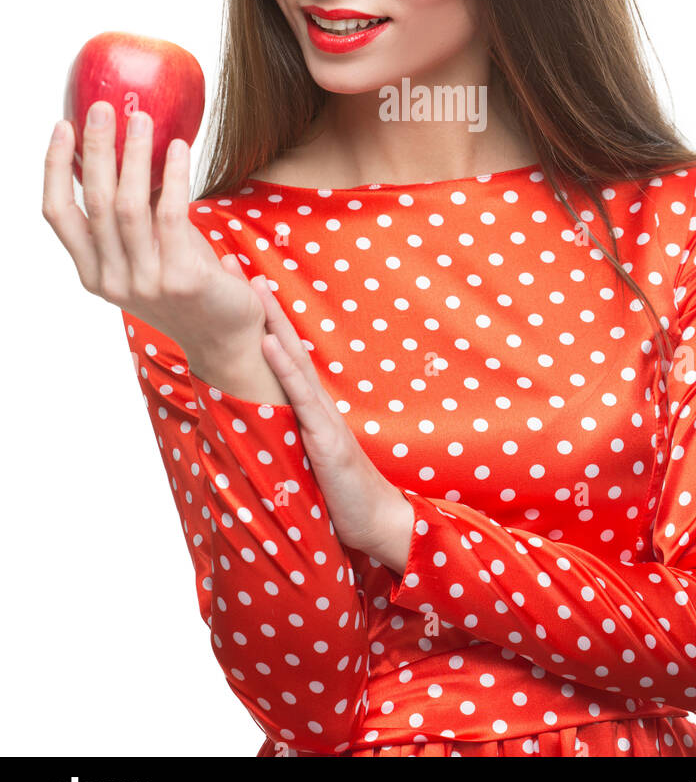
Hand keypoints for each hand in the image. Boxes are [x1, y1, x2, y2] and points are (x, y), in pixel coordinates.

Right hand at [42, 102, 266, 370]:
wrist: (226, 337)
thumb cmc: (188, 281)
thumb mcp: (150, 248)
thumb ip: (132, 214)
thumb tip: (128, 146)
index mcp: (93, 272)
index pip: (57, 215)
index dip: (54, 168)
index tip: (62, 127)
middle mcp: (111, 280)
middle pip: (93, 202)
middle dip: (96, 149)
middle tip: (102, 107)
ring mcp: (145, 282)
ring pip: (127, 206)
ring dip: (134, 155)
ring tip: (143, 118)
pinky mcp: (181, 279)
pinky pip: (171, 215)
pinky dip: (173, 177)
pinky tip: (180, 149)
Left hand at [248, 274, 411, 562]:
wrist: (377, 520)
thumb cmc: (340, 491)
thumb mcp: (307, 451)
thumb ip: (290, 427)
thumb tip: (260, 411)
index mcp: (309, 403)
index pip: (282, 350)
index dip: (261, 316)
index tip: (237, 281)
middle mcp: (315, 400)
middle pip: (285, 340)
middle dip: (261, 302)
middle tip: (233, 260)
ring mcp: (321, 415)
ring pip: (292, 358)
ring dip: (271, 320)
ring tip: (251, 285)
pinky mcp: (324, 437)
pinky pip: (301, 396)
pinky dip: (283, 366)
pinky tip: (268, 341)